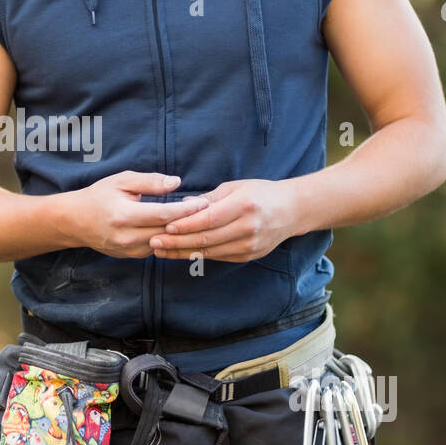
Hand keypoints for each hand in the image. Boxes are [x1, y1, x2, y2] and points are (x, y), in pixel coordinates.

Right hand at [63, 171, 209, 258]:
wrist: (75, 221)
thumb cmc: (99, 196)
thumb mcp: (122, 180)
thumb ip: (150, 182)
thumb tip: (177, 183)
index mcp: (124, 216)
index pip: (164, 214)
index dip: (187, 210)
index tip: (204, 202)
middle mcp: (127, 237)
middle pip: (167, 232)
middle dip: (189, 222)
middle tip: (207, 210)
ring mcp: (128, 250)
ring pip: (165, 243)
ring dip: (180, 232)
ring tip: (196, 219)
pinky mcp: (131, 257)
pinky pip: (157, 248)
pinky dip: (168, 238)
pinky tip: (177, 228)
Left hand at [148, 179, 295, 262]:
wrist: (291, 210)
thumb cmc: (260, 193)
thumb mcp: (235, 187)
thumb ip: (209, 199)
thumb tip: (182, 206)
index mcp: (244, 206)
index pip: (208, 219)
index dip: (185, 225)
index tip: (164, 227)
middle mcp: (248, 228)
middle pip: (206, 239)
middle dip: (177, 242)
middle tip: (154, 242)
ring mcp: (250, 245)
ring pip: (210, 252)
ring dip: (182, 253)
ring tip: (161, 250)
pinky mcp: (249, 255)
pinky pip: (218, 257)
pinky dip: (198, 256)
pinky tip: (181, 254)